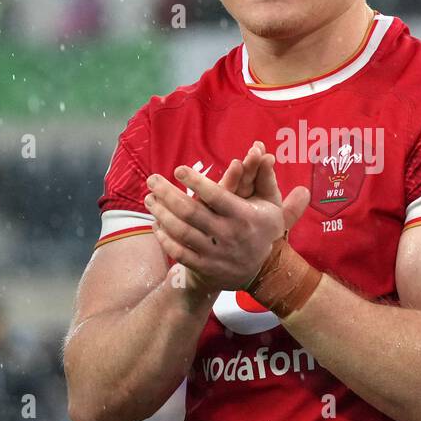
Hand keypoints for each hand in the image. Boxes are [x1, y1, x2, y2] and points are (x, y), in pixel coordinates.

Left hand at [157, 141, 264, 291]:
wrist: (263, 270)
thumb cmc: (263, 227)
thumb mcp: (270, 203)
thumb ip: (264, 177)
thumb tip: (261, 150)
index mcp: (244, 215)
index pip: (216, 196)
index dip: (195, 181)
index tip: (178, 169)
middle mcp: (229, 234)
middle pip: (191, 212)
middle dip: (167, 194)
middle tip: (152, 180)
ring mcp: (216, 253)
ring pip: (181, 232)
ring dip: (161, 213)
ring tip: (149, 199)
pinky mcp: (205, 267)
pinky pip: (179, 252)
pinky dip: (164, 238)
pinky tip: (156, 224)